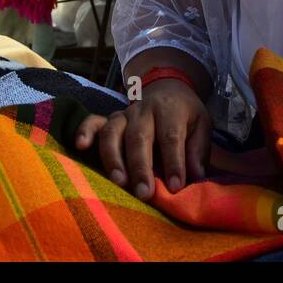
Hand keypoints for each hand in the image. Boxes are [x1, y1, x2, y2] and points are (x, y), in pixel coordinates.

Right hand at [74, 79, 211, 199]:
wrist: (167, 88)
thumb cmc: (185, 114)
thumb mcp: (201, 124)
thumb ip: (197, 150)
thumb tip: (196, 176)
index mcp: (170, 110)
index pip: (171, 137)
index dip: (174, 162)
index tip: (176, 186)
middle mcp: (144, 110)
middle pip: (139, 138)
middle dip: (141, 167)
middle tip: (145, 194)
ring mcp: (124, 114)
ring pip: (113, 133)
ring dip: (114, 158)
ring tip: (119, 182)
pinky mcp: (109, 119)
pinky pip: (93, 122)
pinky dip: (84, 131)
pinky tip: (80, 146)